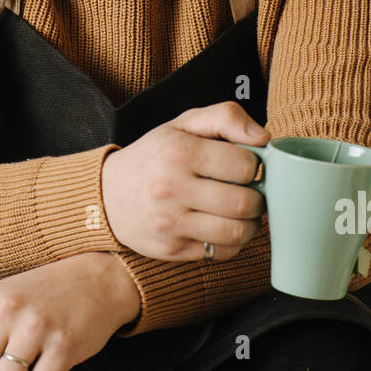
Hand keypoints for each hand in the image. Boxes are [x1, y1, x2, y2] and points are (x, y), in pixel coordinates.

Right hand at [101, 100, 269, 262]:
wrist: (106, 195)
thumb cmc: (154, 155)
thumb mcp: (183, 124)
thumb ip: (226, 118)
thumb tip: (264, 139)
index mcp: (178, 151)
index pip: (244, 165)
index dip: (253, 166)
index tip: (244, 167)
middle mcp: (172, 188)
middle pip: (245, 202)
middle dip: (257, 197)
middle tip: (250, 191)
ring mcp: (171, 223)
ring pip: (237, 232)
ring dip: (250, 223)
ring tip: (241, 211)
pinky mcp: (172, 249)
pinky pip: (222, 252)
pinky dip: (233, 241)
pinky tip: (223, 226)